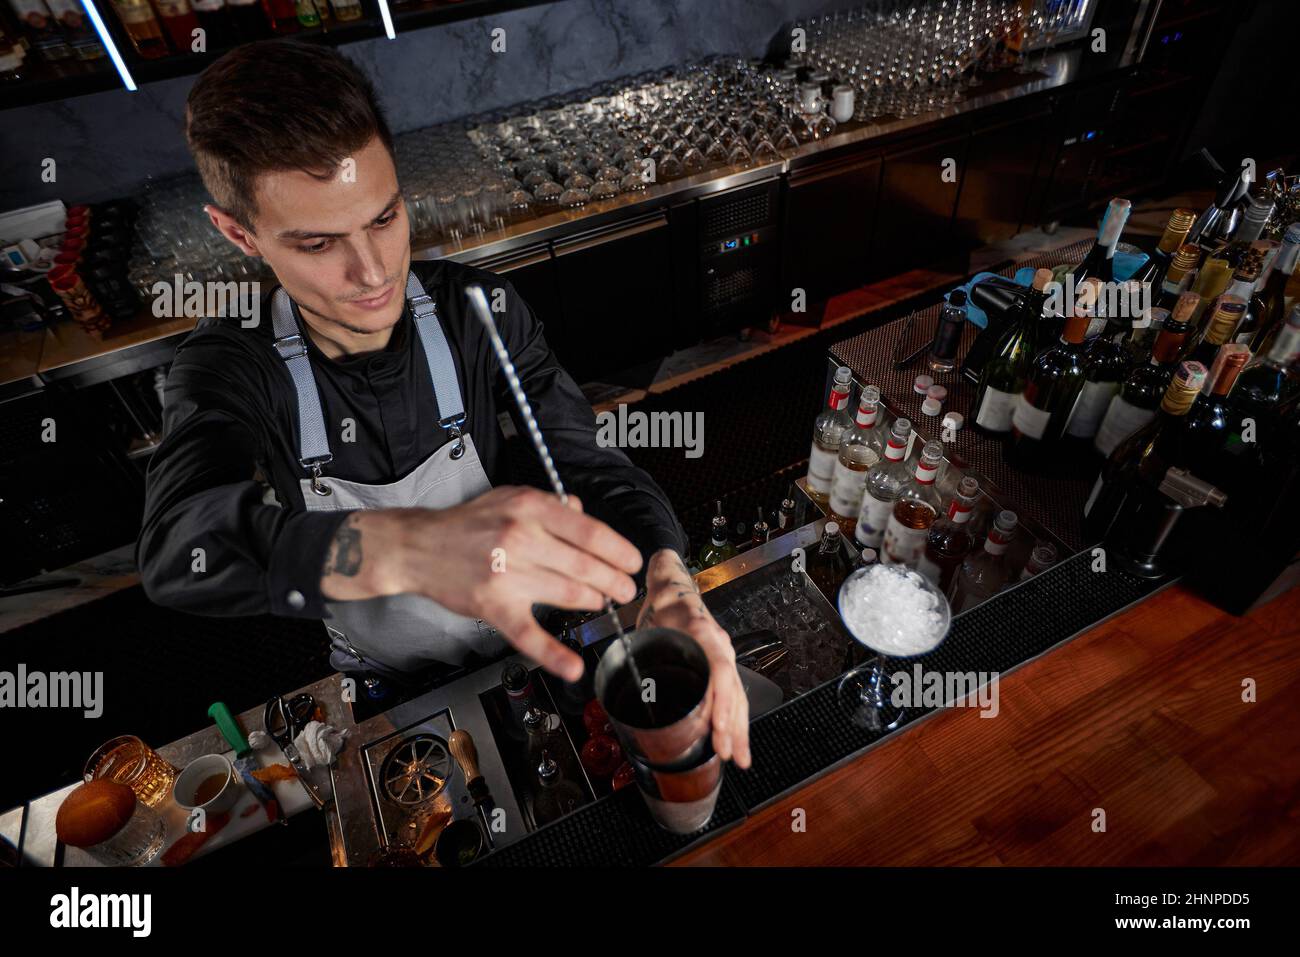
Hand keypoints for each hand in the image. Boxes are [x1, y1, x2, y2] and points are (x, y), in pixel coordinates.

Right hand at [319, 486, 641, 680]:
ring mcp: (507, 575)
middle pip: (585, 565)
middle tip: (626, 589)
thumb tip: (584, 513)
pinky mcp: (494, 607)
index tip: (633, 562)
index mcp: (530, 509)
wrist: (418, 547)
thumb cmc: (467, 523)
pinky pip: (528, 635)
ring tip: (603, 602)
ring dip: (594, 600)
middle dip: (613, 580)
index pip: (590, 532)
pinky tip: (575, 666)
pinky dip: (554, 654)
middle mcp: (521, 539)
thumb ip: (551, 505)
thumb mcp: (510, 497)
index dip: (618, 550)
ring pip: (567, 593)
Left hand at [636, 549, 750, 768]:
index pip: (719, 669)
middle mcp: (719, 646)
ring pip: (737, 695)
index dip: (720, 701)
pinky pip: (733, 693)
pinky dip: (736, 718)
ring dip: (739, 729)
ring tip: (740, 759)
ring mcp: (724, 655)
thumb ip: (642, 652)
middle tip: (727, 755)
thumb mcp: (649, 624)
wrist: (675, 587)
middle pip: (733, 689)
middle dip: (732, 725)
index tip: (718, 727)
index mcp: (702, 633)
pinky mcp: (721, 664)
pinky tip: (735, 740)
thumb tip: (627, 690)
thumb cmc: (662, 605)